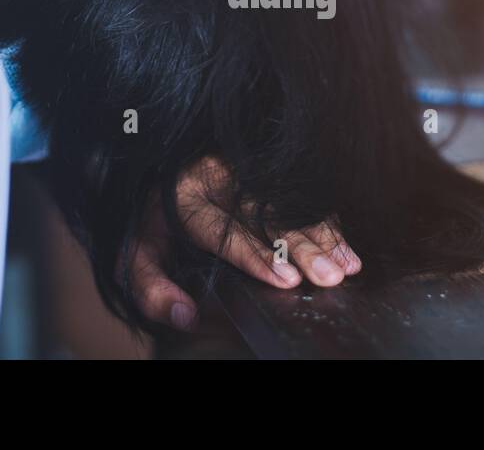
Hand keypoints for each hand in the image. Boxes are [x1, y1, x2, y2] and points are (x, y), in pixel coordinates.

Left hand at [128, 157, 361, 330]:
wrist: (152, 172)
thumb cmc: (151, 224)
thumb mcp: (137, 256)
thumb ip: (152, 289)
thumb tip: (184, 315)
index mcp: (184, 199)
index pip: (224, 230)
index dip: (257, 256)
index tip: (286, 280)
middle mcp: (218, 178)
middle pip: (267, 216)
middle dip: (302, 249)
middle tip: (328, 277)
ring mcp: (245, 169)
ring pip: (290, 205)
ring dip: (323, 237)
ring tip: (346, 266)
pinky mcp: (264, 168)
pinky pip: (301, 195)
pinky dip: (327, 222)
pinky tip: (346, 246)